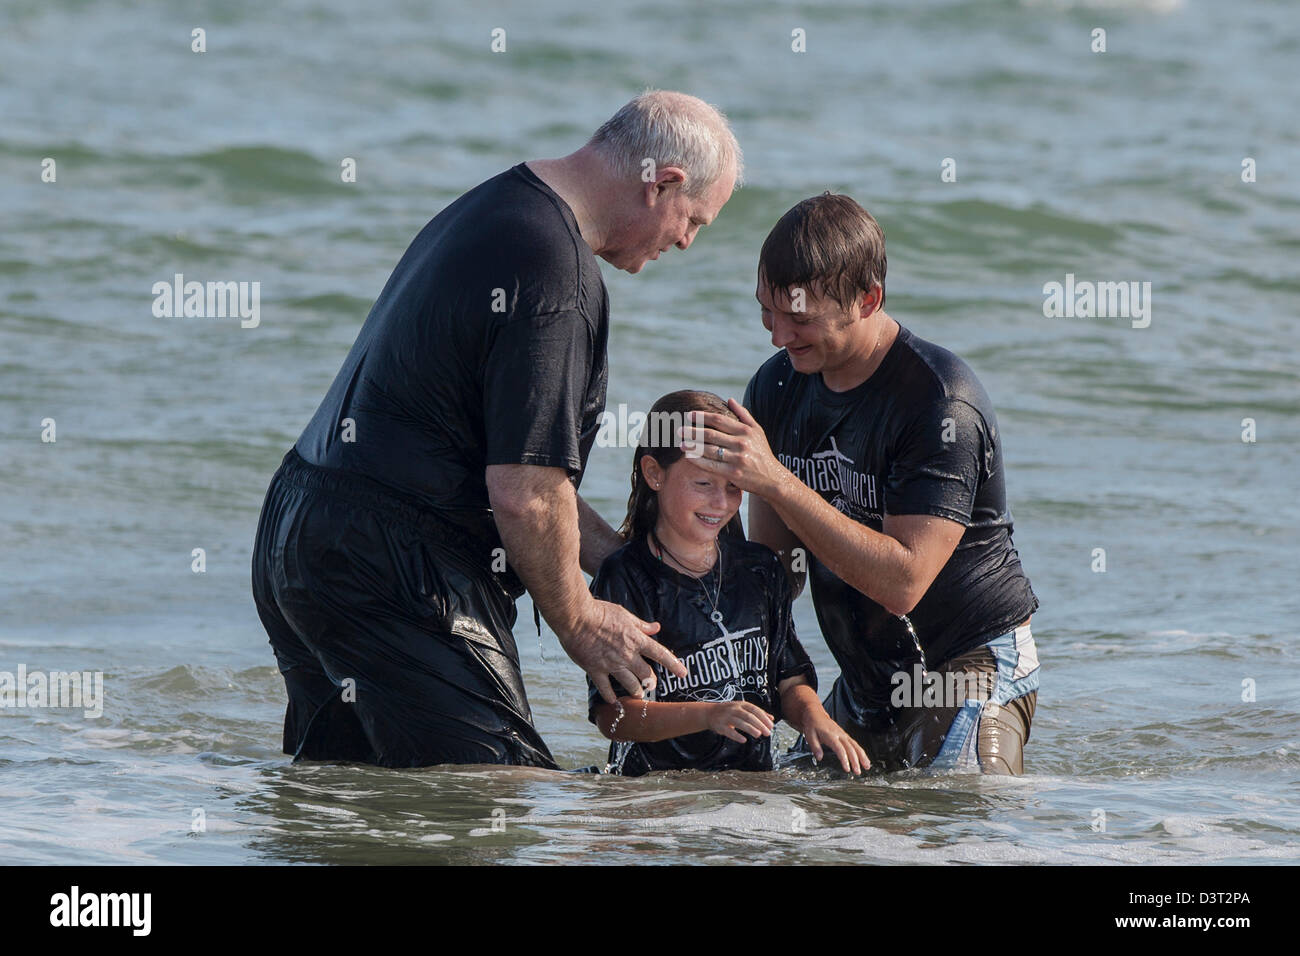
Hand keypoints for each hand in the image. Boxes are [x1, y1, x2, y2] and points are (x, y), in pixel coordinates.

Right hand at [559, 599, 685, 704]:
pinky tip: (614, 702)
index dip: (673, 664)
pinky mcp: (596, 670)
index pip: (660, 654)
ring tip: (638, 694)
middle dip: (651, 682)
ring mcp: (611, 664)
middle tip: (651, 685)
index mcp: (636, 639)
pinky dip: (611, 697)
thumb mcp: (624, 614)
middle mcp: (627, 654)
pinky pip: (606, 689)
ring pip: (630, 685)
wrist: (576, 617)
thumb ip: (641, 624)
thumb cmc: (600, 612)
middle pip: (646, 675)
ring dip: (637, 691)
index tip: (683, 674)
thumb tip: (656, 627)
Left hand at [678, 398, 786, 498]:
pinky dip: (698, 460)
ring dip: (693, 446)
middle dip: (693, 431)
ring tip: (681, 443)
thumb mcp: (757, 431)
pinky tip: (689, 457)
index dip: (702, 417)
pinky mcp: (734, 473)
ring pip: (709, 450)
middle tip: (679, 430)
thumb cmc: (762, 453)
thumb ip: (744, 415)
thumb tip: (730, 400)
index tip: (689, 415)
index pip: (719, 420)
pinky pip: (711, 466)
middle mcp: (741, 443)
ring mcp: (737, 459)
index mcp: (745, 431)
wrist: (772, 479)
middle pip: (711, 434)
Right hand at [706, 701, 774, 743]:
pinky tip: (743, 740)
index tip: (771, 726)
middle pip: (749, 716)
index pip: (755, 710)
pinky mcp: (720, 726)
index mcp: (741, 705)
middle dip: (759, 724)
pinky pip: (729, 731)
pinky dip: (736, 735)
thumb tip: (771, 719)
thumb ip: (757, 713)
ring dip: (750, 729)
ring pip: (740, 722)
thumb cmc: (729, 711)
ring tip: (758, 735)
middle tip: (767, 732)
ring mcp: (726, 717)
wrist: (709, 713)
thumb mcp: (743, 709)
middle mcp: (734, 709)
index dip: (764, 718)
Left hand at [802, 712, 869, 774]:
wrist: (815, 714)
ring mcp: (843, 734)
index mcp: (831, 735)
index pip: (840, 749)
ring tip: (867, 766)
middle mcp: (839, 734)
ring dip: (862, 756)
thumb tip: (819, 757)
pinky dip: (860, 751)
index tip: (847, 768)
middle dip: (856, 761)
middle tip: (858, 771)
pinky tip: (864, 758)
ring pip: (855, 745)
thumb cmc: (812, 725)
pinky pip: (855, 744)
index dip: (844, 759)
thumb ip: (815, 747)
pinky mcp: (845, 735)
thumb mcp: (809, 736)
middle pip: (850, 749)